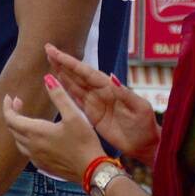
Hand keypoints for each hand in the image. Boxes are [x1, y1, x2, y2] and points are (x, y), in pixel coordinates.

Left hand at [2, 73, 106, 184]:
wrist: (92, 171)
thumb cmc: (84, 142)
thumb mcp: (74, 115)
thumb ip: (59, 96)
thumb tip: (47, 79)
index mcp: (35, 132)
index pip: (11, 119)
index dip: (7, 107)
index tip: (10, 97)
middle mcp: (31, 147)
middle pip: (13, 129)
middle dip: (13, 114)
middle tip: (19, 103)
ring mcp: (36, 158)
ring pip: (18, 141)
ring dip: (18, 128)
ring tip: (26, 118)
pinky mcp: (43, 166)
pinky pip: (27, 152)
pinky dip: (26, 140)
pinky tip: (37, 137)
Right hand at [44, 44, 159, 161]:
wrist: (146, 145)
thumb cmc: (145, 126)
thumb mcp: (139, 108)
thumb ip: (125, 94)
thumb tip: (112, 77)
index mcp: (111, 88)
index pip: (87, 72)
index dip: (71, 63)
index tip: (57, 53)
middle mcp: (101, 92)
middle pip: (78, 74)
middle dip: (63, 63)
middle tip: (48, 50)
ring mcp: (96, 102)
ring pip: (74, 84)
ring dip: (62, 73)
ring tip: (49, 61)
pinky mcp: (92, 114)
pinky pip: (76, 99)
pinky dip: (65, 90)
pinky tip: (56, 83)